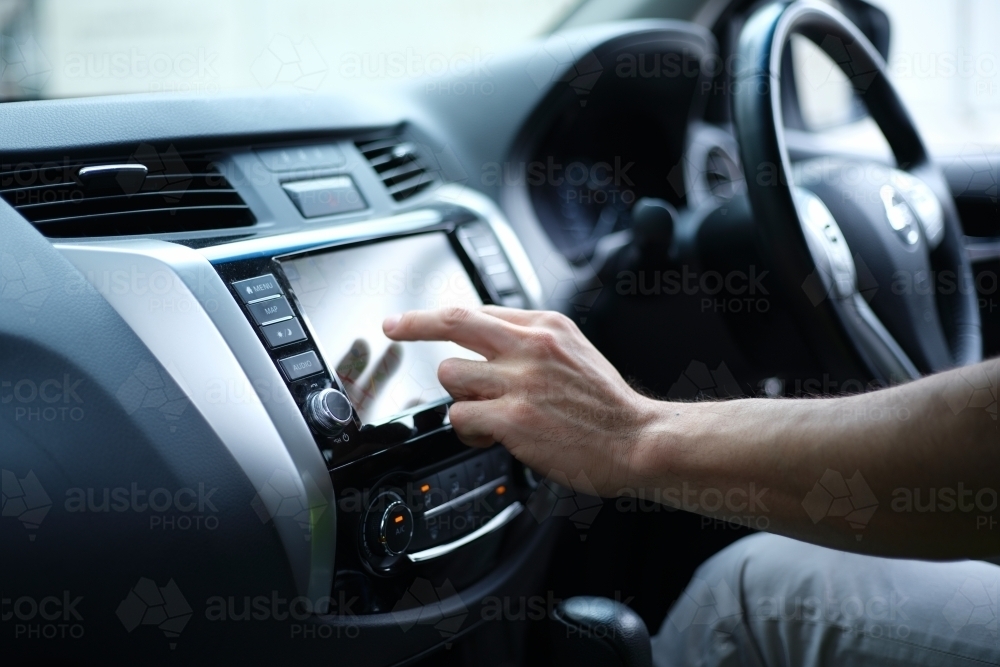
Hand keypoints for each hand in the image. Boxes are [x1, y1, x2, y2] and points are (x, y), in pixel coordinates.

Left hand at [382, 306, 659, 494]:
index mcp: (546, 326)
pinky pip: (460, 416)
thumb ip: (534, 340)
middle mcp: (530, 346)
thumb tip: (488, 335)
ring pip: (450, 374)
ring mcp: (520, 382)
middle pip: (453, 322)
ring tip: (483, 413)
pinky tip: (490, 436)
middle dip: (413, 324)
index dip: (436, 314)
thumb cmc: (607, 405)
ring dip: (458, 396)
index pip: (478, 310)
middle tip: (392, 327)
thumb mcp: (575, 351)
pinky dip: (468, 430)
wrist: (638, 440)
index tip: (410, 317)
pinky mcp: (513, 419)